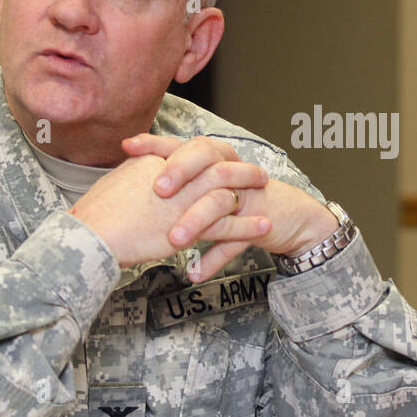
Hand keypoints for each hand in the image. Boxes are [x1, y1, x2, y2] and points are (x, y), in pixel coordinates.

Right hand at [68, 147, 269, 270]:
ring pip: (228, 190)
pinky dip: (249, 225)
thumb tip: (142, 165)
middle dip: (241, 166)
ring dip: (250, 189)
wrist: (92, 235)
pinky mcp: (190, 229)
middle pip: (218, 163)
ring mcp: (185, 202)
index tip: (227, 155)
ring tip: (267, 192)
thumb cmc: (97, 214)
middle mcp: (177, 178)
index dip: (214, 153)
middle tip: (257, 170)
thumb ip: (138, 171)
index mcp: (159, 162)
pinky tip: (263, 225)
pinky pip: (228, 226)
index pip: (195, 151)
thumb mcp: (119, 180)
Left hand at [123, 134, 339, 279]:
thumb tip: (128, 178)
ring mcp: (244, 196)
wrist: (287, 215)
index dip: (157, 143)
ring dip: (196, 221)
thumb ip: (177, 181)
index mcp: (213, 159)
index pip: (183, 143)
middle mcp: (229, 172)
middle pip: (206, 160)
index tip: (129, 146)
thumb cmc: (237, 200)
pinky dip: (215, 259)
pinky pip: (236, 240)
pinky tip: (196, 273)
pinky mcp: (258, 222)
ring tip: (175, 240)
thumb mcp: (206, 185)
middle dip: (181, 172)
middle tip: (157, 190)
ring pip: (219, 202)